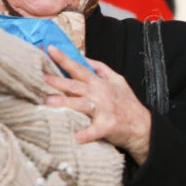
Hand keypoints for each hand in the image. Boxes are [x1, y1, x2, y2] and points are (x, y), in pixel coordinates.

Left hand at [43, 46, 153, 162]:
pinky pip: (94, 130)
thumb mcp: (118, 80)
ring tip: (47, 102)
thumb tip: (86, 58)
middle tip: (42, 77)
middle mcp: (99, 94)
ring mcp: (103, 110)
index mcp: (99, 83)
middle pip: (75, 86)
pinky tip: (75, 137)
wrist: (142, 126)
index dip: (64, 58)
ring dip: (65, 103)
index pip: (79, 68)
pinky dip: (85, 134)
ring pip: (81, 105)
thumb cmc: (127, 103)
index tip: (50, 49)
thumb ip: (102, 69)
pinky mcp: (107, 126)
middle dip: (58, 81)